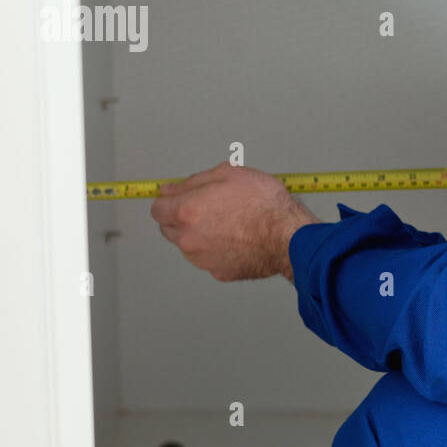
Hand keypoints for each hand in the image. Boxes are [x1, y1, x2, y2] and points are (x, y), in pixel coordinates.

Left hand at [150, 161, 318, 282]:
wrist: (289, 236)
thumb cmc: (265, 204)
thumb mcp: (229, 174)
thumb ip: (192, 181)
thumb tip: (171, 188)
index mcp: (187, 212)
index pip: (157, 209)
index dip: (169, 200)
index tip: (179, 198)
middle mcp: (189, 239)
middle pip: (169, 229)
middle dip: (182, 218)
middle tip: (209, 208)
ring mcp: (203, 259)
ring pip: (189, 246)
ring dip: (199, 235)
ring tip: (228, 224)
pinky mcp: (219, 272)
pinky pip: (209, 258)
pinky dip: (217, 250)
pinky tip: (237, 239)